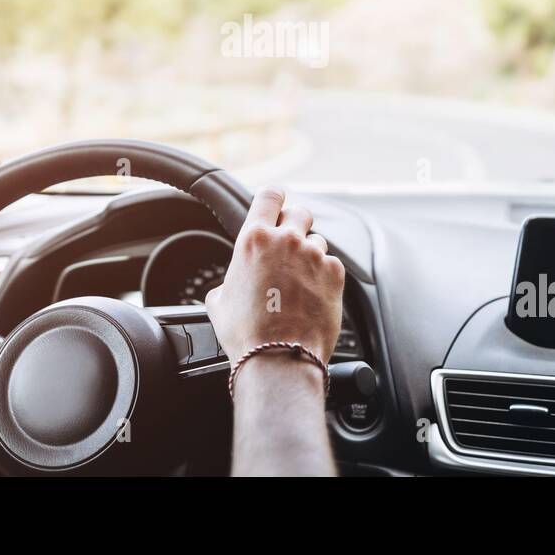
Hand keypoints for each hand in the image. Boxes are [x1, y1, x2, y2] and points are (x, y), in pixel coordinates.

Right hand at [206, 187, 344, 366]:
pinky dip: (324, 276)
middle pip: (299, 212)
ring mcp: (314, 255)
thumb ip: (229, 279)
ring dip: (310, 255)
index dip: (274, 197)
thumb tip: (231, 284)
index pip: (270, 195)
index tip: (276, 202)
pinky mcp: (335, 273)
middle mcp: (286, 240)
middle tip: (288, 248)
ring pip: (317, 241)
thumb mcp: (219, 301)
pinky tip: (312, 296)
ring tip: (299, 284)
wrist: (279, 360)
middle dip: (295, 226)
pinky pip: (332, 264)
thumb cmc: (246, 334)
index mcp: (253, 239)